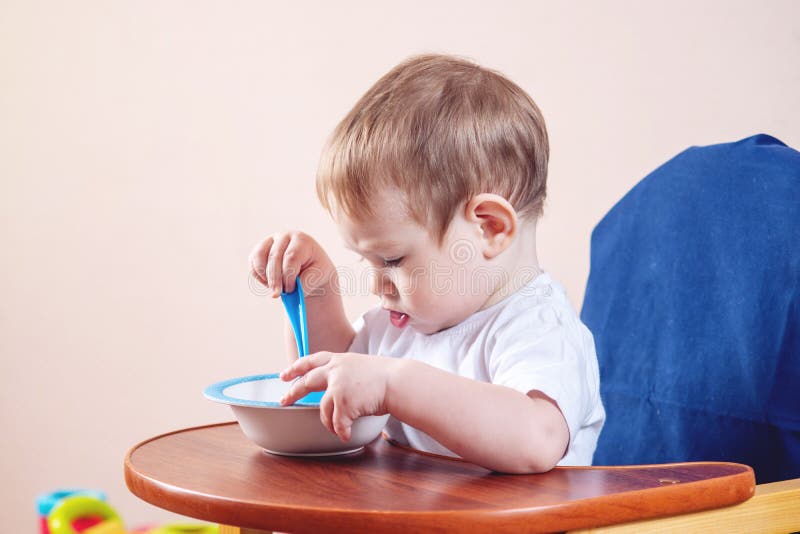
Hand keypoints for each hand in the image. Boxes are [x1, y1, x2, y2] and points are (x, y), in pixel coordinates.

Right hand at [248, 231, 334, 297]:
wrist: (309, 268)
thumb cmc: (315, 270)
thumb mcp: (318, 276)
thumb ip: (306, 282)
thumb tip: (289, 289)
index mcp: (301, 240)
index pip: (291, 257)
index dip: (288, 276)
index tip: (291, 290)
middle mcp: (284, 237)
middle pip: (274, 257)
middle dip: (275, 279)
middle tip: (277, 294)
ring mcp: (270, 241)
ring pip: (259, 257)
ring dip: (265, 277)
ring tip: (274, 289)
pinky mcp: (260, 249)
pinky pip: (253, 263)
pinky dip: (258, 276)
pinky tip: (268, 283)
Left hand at [279, 352, 397, 441]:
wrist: (399, 382)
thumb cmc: (386, 377)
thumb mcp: (361, 367)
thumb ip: (345, 373)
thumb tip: (337, 388)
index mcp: (340, 360)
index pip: (311, 361)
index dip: (296, 367)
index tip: (285, 374)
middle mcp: (336, 370)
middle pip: (306, 381)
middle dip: (293, 392)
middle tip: (285, 399)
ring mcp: (338, 386)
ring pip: (323, 409)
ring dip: (329, 422)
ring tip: (337, 428)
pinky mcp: (343, 402)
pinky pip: (337, 423)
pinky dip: (341, 431)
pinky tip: (346, 434)